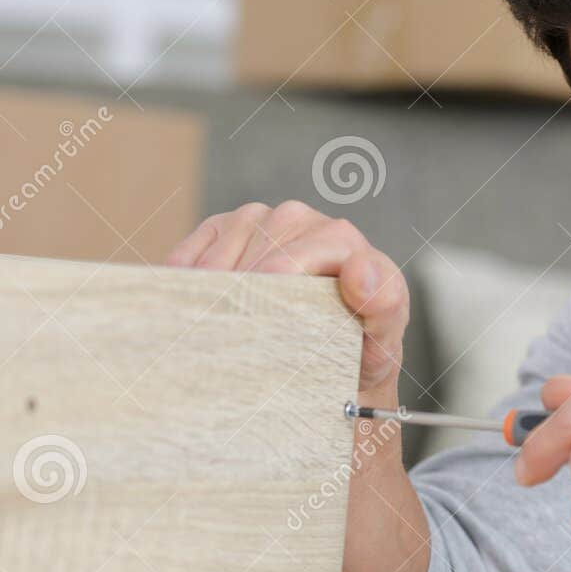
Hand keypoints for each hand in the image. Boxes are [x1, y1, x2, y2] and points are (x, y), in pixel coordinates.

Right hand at [164, 200, 408, 394]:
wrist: (340, 354)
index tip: (256, 336)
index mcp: (340, 238)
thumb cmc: (362, 348)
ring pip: (214, 259)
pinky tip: (193, 311)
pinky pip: (190, 254)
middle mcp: (300, 219)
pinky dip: (184, 285)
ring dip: (207, 299)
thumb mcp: (382, 341)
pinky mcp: (225, 226)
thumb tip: (359, 270)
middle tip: (229, 347)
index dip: (263, 302)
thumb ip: (386, 305)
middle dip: (235, 306)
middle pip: (246, 262)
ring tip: (215, 336)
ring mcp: (259, 218)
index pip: (283, 264)